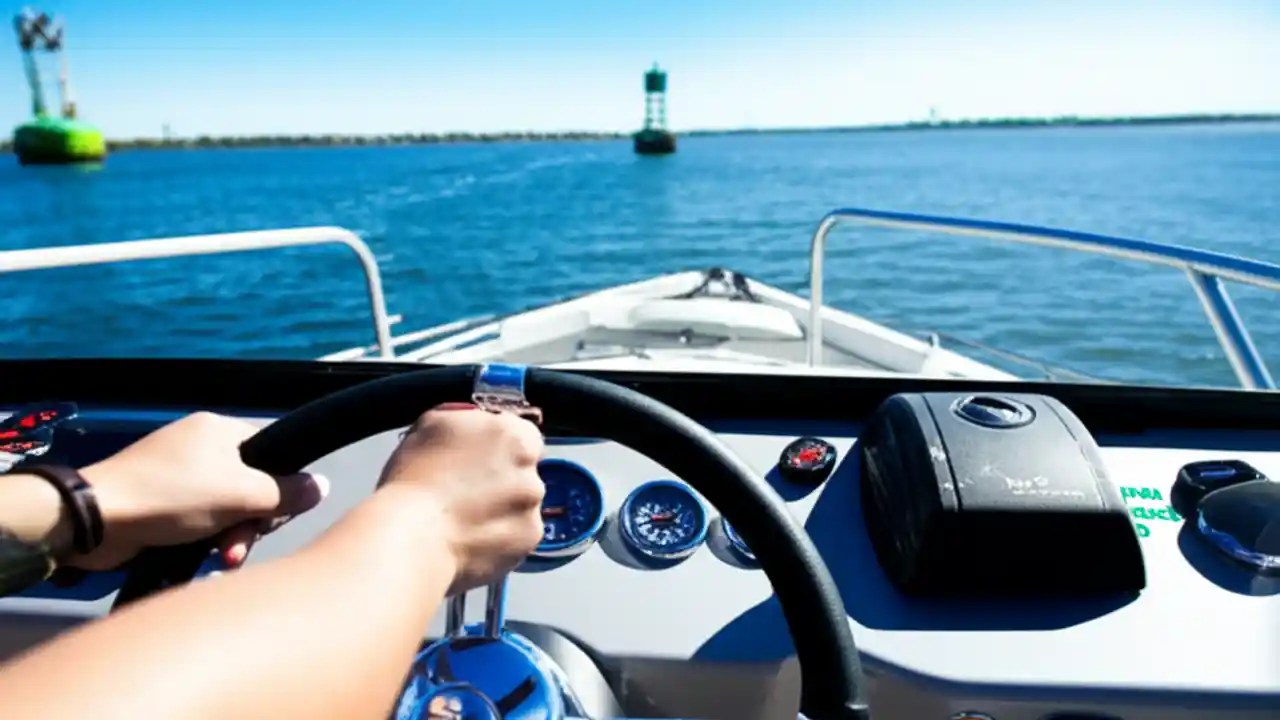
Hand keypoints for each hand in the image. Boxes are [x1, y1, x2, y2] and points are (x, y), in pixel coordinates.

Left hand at [72, 412, 327, 570]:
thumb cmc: (173, 497)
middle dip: (252, 520)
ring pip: (226, 505)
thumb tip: (323, 486)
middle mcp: (199, 446)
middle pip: (251, 484)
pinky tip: (205, 557)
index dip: (283, 485)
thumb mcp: (239, 495)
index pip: (272, 451)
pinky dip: (206, 537)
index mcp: (219, 430)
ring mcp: (177, 473)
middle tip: (240, 543)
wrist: (95, 519)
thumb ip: (285, 493)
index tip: (278, 514)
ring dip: (231, 534)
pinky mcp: (158, 500)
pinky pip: (200, 517)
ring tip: (223, 558)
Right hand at [379, 403, 543, 594]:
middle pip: (523, 470)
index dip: (499, 444)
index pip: (523, 433)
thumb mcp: (433, 424)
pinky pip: (517, 532)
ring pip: (521, 502)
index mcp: (514, 435)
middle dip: (501, 477)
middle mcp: (531, 471)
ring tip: (463, 514)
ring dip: (501, 506)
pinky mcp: (528, 539)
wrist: (412, 535)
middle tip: (466, 488)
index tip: (481, 455)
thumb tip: (474, 422)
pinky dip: (500, 533)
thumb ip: (466, 418)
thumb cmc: (416, 481)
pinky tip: (471, 532)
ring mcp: (532, 508)